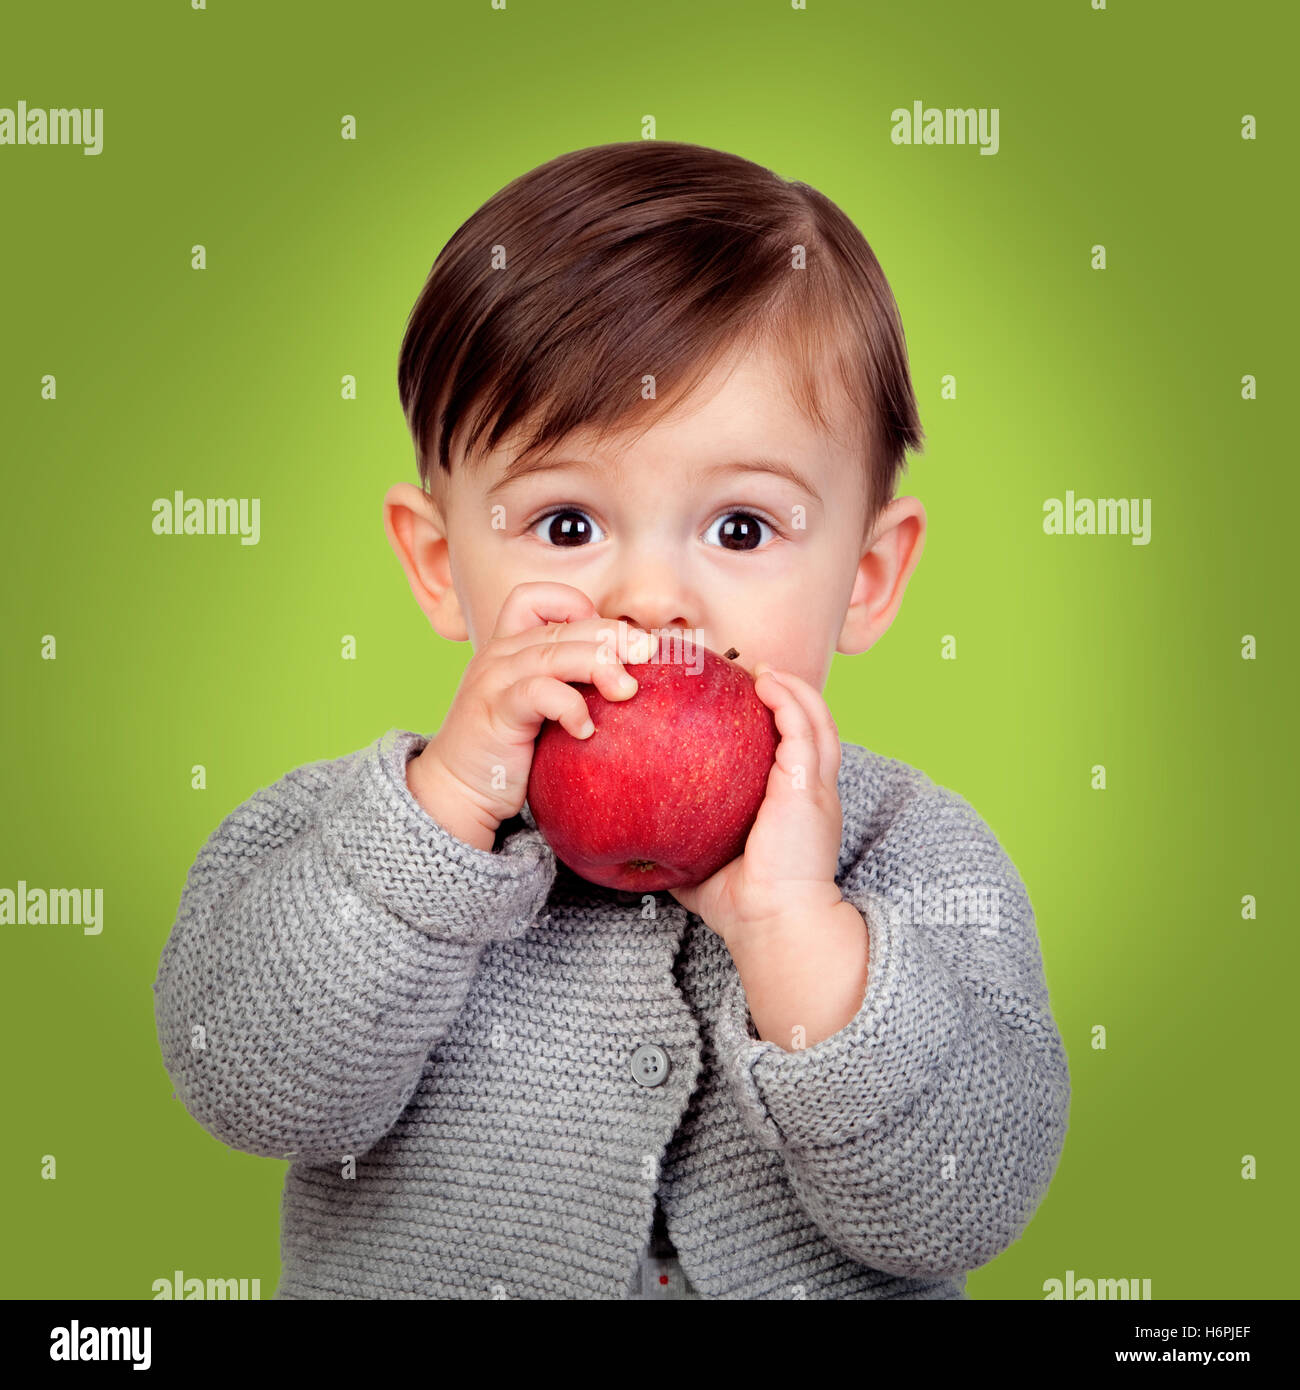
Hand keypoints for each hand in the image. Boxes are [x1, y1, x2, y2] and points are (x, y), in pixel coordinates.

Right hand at [407, 582, 656, 848]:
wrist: (458, 793)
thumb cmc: (509, 751)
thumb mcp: (540, 707)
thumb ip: (568, 683)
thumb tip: (632, 677)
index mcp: (508, 646)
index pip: (537, 597)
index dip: (578, 606)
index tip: (610, 640)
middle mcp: (499, 654)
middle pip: (564, 626)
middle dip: (613, 636)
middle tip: (648, 655)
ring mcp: (494, 681)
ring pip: (555, 652)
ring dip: (600, 665)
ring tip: (626, 691)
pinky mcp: (495, 712)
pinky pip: (539, 692)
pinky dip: (570, 705)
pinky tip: (586, 729)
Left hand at [667, 663, 844, 944]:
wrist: (774, 924)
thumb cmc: (741, 906)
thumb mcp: (705, 864)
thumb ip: (678, 847)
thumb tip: (632, 843)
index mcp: (796, 809)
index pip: (796, 754)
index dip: (780, 725)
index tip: (748, 703)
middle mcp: (813, 793)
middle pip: (814, 727)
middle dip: (791, 695)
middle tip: (754, 674)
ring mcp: (815, 788)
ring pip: (816, 720)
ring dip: (792, 689)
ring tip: (762, 670)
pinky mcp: (807, 786)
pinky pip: (802, 729)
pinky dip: (787, 699)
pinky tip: (765, 681)